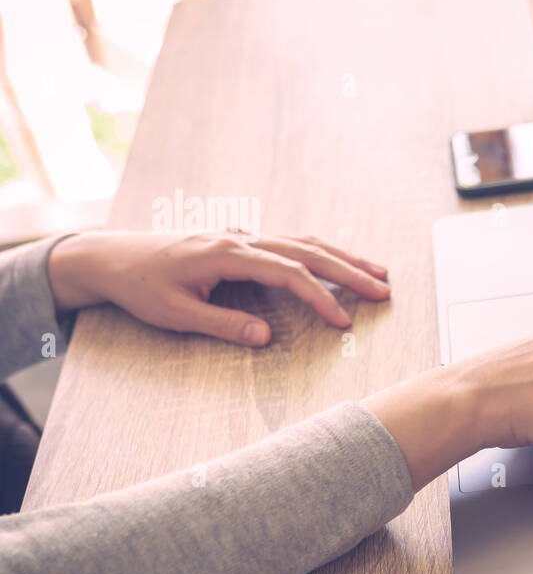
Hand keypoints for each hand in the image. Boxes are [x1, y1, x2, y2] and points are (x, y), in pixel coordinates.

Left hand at [47, 231, 390, 345]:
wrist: (109, 256)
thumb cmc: (139, 285)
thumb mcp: (176, 314)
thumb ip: (223, 324)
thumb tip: (265, 336)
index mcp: (227, 254)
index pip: (289, 273)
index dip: (320, 297)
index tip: (343, 319)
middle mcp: (241, 239)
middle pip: (308, 250)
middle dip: (349, 270)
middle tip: (383, 288)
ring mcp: (242, 237)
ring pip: (303, 241)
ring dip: (342, 257)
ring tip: (375, 271)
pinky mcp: (240, 242)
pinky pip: (290, 242)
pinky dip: (320, 252)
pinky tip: (336, 262)